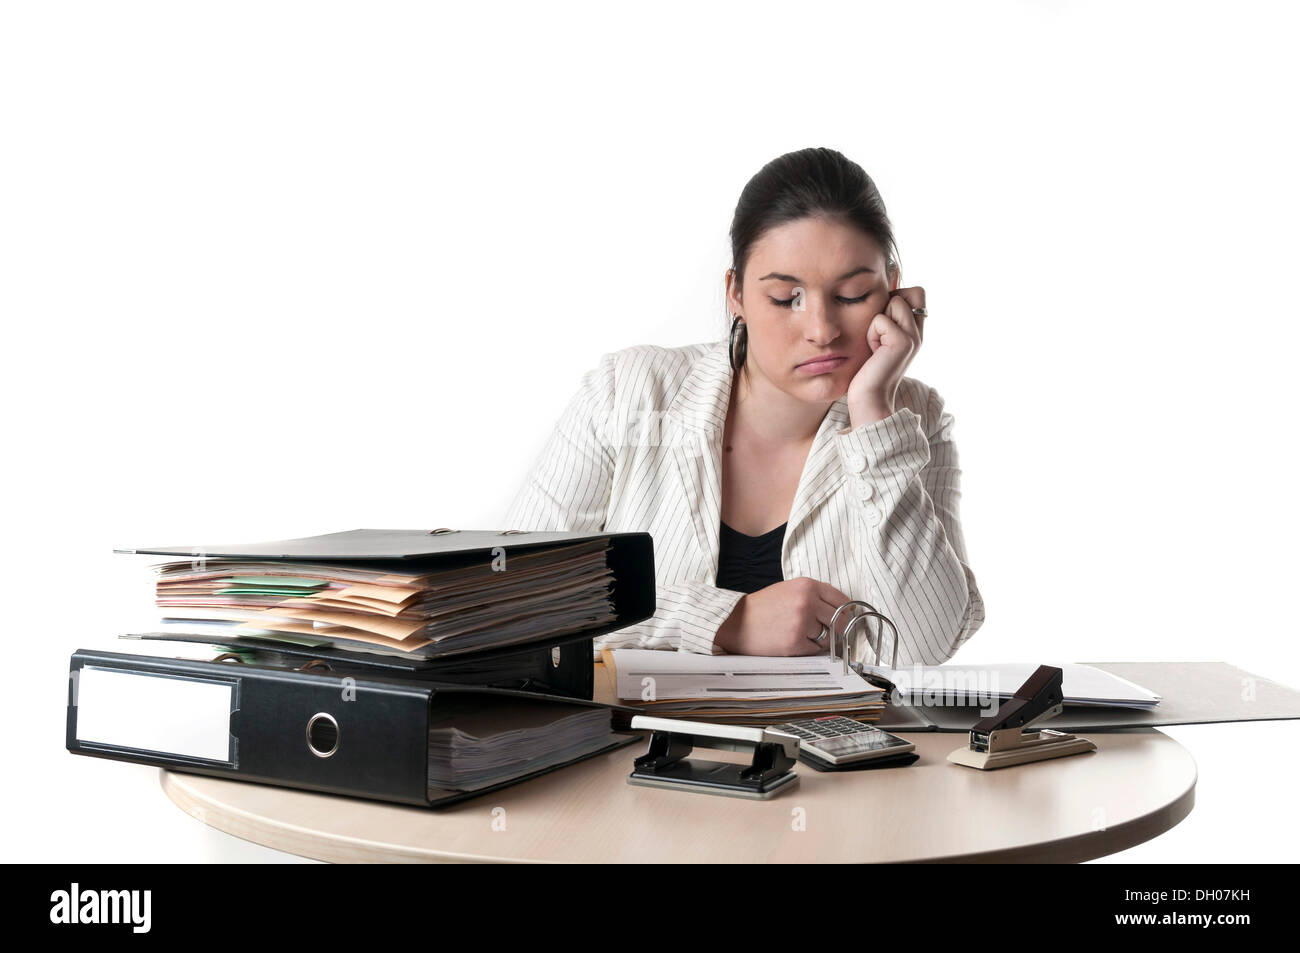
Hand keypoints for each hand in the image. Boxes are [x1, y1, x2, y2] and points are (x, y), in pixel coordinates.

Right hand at [714, 577, 855, 656]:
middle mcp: (806, 602)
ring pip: (829, 637)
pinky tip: (792, 641)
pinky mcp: (795, 643)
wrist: (735, 621)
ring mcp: (801, 624)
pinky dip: (808, 649)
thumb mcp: (788, 589)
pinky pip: (815, 650)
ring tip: (802, 634)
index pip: (842, 600)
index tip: (844, 617)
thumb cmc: (762, 606)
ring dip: (821, 640)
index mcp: (806, 586)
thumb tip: (841, 607)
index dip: (845, 611)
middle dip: (837, 628)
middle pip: (841, 621)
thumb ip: (813, 595)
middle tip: (827, 631)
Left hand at [845, 285, 925, 421]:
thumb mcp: (879, 339)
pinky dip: (871, 334)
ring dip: (876, 322)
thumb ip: (887, 318)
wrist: (869, 398)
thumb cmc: (868, 370)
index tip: (883, 323)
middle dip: (887, 306)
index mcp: (915, 331)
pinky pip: (880, 319)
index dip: (897, 297)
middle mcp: (919, 333)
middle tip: (879, 334)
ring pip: (893, 302)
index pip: (916, 293)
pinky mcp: (902, 342)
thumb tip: (884, 292)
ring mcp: (913, 337)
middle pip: (907, 293)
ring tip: (876, 344)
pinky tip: (874, 352)